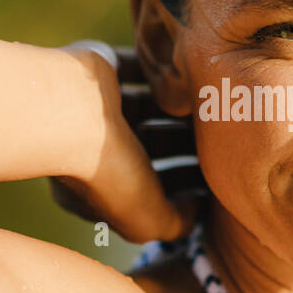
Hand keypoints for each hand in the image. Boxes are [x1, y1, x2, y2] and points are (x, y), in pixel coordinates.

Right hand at [51, 41, 207, 243]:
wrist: (69, 112)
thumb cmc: (107, 170)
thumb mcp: (146, 218)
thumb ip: (174, 222)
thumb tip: (196, 207)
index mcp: (93, 185)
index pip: (143, 188)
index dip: (179, 185)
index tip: (215, 178)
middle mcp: (91, 146)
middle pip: (147, 145)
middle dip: (182, 143)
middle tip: (222, 137)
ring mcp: (93, 108)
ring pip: (144, 108)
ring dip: (176, 109)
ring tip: (214, 105)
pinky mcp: (99, 72)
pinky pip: (136, 70)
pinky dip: (160, 75)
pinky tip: (191, 78)